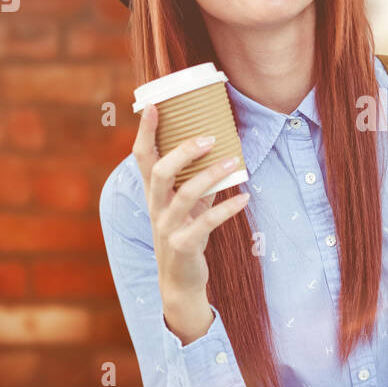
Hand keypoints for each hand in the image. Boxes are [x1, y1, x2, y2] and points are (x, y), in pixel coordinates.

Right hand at [132, 104, 249, 335]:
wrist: (180, 281)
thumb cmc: (186, 234)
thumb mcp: (188, 205)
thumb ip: (198, 180)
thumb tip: (222, 150)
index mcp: (154, 193)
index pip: (142, 157)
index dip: (146, 131)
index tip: (153, 105)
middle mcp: (156, 207)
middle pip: (160, 172)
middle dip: (183, 152)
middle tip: (209, 138)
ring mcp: (168, 227)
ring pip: (185, 194)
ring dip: (211, 175)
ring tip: (234, 162)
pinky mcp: (184, 245)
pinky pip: (207, 222)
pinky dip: (228, 208)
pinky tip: (245, 197)